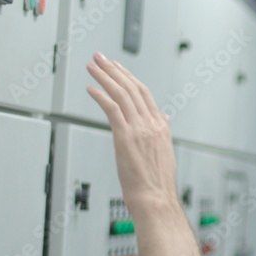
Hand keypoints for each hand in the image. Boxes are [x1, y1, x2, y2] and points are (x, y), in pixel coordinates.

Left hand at [85, 52, 178, 212]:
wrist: (156, 198)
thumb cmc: (157, 183)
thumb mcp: (164, 152)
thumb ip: (162, 132)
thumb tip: (163, 118)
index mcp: (160, 127)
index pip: (144, 94)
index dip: (129, 77)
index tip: (118, 67)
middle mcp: (151, 124)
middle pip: (132, 88)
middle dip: (114, 70)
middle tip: (101, 58)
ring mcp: (139, 129)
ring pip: (121, 94)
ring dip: (105, 77)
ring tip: (92, 66)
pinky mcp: (125, 137)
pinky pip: (112, 109)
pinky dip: (100, 96)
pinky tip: (91, 89)